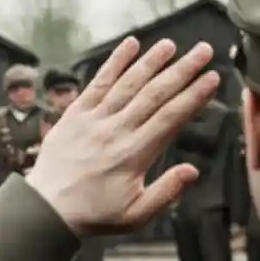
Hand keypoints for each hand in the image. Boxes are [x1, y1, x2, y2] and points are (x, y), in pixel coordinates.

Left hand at [26, 36, 217, 235]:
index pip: (172, 117)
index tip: (212, 78)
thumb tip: (192, 171)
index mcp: (135, 154)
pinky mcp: (76, 113)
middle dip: (182, 70)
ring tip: (172, 45)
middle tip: (204, 51)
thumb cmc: (95, 214)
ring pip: (129, 83)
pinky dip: (115, 62)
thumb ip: (166, 192)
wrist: (47, 209)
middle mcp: (117, 131)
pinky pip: (98, 83)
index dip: (194, 95)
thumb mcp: (136, 215)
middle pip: (156, 94)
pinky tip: (130, 45)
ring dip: (152, 61)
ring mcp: (95, 119)